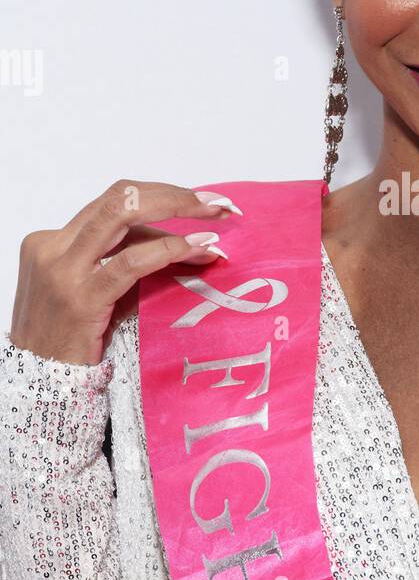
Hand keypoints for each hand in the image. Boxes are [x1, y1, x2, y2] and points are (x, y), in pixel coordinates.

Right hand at [8, 179, 241, 365]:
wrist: (41, 384)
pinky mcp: (80, 299)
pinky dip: (169, 250)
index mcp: (51, 240)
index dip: (160, 198)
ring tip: (215, 225)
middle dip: (173, 195)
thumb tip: (185, 244)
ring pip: (124, 215)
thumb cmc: (71, 340)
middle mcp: (53, 246)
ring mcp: (63, 270)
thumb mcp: (92, 289)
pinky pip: (131, 262)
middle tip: (215, 202)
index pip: (113, 205)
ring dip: (177, 212)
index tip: (197, 201)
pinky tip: (198, 250)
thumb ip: (124, 262)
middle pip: (119, 197)